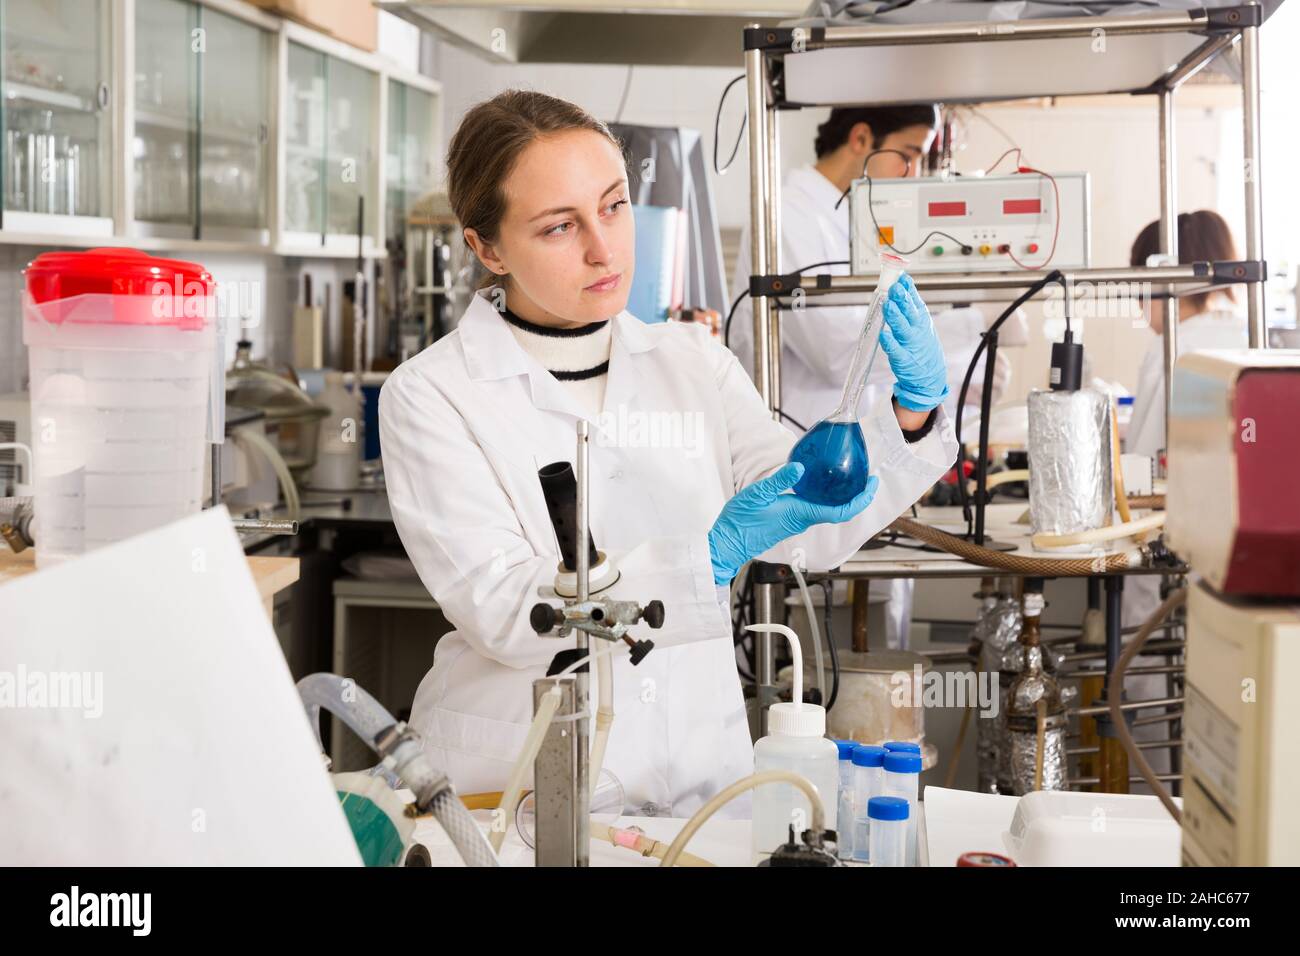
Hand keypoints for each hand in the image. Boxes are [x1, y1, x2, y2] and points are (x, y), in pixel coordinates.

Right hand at [708, 462, 879, 585]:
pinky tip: (819, 483)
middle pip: (840, 509)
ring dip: (842, 495)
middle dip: (856, 494)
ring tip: (847, 475)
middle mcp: (804, 519)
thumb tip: (800, 468)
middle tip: (866, 475)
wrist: (728, 543)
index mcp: (801, 513)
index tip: (872, 484)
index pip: (841, 510)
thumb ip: (779, 480)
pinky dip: (825, 497)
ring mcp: (797, 520)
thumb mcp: (757, 494)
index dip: (861, 499)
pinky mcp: (790, 519)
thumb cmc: (740, 522)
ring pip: (828, 509)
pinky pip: (816, 508)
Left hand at [881, 273, 950, 411]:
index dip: (908, 289)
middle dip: (902, 300)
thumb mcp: (921, 322)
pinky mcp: (903, 360)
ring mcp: (910, 345)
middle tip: (894, 288)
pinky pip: (896, 351)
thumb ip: (911, 303)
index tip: (901, 278)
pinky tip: (884, 335)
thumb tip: (902, 281)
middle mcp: (917, 330)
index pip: (914, 301)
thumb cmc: (922, 344)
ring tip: (888, 305)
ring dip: (895, 317)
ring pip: (902, 329)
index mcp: (921, 319)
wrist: (930, 375)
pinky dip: (890, 343)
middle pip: (909, 313)